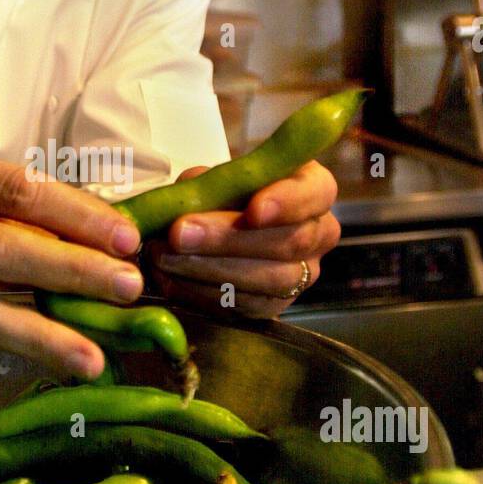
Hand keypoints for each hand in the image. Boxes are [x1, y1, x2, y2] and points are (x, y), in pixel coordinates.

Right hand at [0, 146, 142, 377]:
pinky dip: (25, 348)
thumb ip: (21, 204)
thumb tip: (110, 236)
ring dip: (46, 333)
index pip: (17, 188)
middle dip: (71, 269)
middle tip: (130, 285)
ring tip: (96, 355)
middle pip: (0, 249)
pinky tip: (66, 361)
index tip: (127, 237)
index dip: (75, 213)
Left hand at [144, 159, 340, 317]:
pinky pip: (244, 306)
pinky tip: (168, 278)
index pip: (315, 193)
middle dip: (229, 241)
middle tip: (180, 234)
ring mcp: (300, 276)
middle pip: (289, 243)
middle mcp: (318, 234)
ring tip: (164, 257)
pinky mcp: (271, 306)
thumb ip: (207, 186)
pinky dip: (200, 293)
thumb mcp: (217, 176)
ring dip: (209, 270)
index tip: (254, 210)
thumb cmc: (224, 192)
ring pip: (269, 281)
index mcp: (314, 189)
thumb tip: (178, 214)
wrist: (219, 225)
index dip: (287, 203)